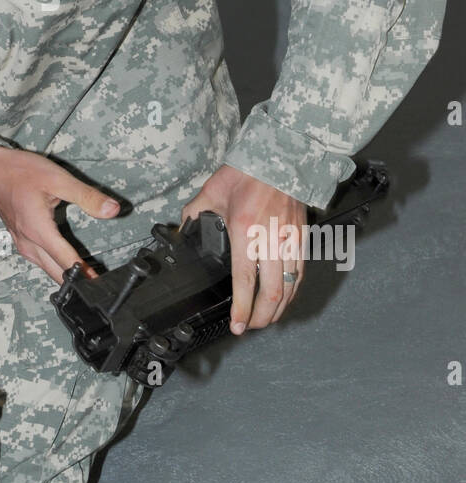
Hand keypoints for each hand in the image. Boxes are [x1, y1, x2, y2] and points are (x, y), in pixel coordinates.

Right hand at [0, 146, 119, 282]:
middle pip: (57, 273)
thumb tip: (112, 210)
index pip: (67, 262)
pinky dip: (55, 266)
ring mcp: (22, 244)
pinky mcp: (19, 240)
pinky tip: (66, 263)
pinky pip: (39, 261)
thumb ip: (87, 196)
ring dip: (66, 275)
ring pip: (47, 269)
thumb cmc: (19, 171)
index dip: (85, 276)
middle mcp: (28, 243)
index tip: (100, 286)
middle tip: (99, 285)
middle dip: (77, 282)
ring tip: (87, 278)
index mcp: (39, 231)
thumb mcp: (58, 179)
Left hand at [179, 163, 307, 334]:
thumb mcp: (211, 192)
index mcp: (246, 230)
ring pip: (290, 286)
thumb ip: (194, 214)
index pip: (245, 280)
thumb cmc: (247, 172)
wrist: (280, 155)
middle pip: (272, 292)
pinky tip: (285, 297)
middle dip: (262, 317)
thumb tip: (181, 230)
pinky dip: (293, 290)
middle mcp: (271, 239)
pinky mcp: (302, 236)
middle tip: (251, 327)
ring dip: (279, 308)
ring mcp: (290, 239)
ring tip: (267, 319)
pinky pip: (301, 272)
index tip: (238, 325)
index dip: (243, 309)